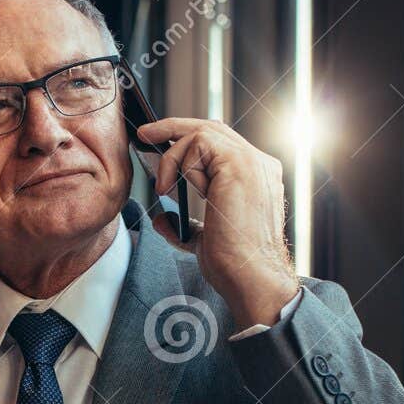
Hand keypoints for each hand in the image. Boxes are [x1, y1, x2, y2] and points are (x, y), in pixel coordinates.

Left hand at [138, 117, 299, 330]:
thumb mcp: (203, 240)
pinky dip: (177, 161)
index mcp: (255, 178)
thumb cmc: (233, 265)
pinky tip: (171, 187)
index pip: (221, 144)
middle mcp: (258, 164)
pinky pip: (199, 143)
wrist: (249, 277)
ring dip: (172, 156)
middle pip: (213, 128)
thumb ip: (185, 225)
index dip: (188, 140)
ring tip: (163, 187)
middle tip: (144, 133)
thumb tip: (162, 219)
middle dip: (173, 127)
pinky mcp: (238, 164)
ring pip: (202, 133)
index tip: (159, 144)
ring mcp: (251, 161)